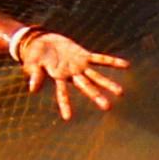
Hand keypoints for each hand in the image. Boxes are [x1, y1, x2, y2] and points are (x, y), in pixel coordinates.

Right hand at [11, 28, 129, 120]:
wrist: (41, 41)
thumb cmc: (34, 54)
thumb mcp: (32, 63)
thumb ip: (35, 75)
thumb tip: (33, 89)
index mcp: (59, 77)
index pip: (62, 94)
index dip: (65, 104)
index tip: (67, 118)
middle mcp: (72, 75)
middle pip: (86, 87)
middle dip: (96, 96)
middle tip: (107, 107)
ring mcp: (79, 66)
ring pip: (96, 76)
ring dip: (108, 84)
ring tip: (121, 93)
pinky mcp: (83, 55)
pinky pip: (100, 59)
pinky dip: (112, 62)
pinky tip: (126, 65)